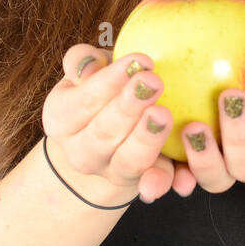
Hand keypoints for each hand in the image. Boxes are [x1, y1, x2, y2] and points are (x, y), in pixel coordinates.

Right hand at [41, 45, 195, 202]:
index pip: (84, 101)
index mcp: (61, 120)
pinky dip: (167, 181)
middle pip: (103, 134)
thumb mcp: (89, 69)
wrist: (108, 132)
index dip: (110, 81)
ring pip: (128, 162)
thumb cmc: (102, 88)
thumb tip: (87, 68)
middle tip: (154, 82)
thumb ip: (82, 61)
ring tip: (163, 114)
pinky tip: (184, 178)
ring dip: (146, 139)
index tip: (139, 60)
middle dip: (129, 108)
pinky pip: (154, 185)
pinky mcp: (140, 183)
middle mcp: (81, 153)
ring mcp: (110, 172)